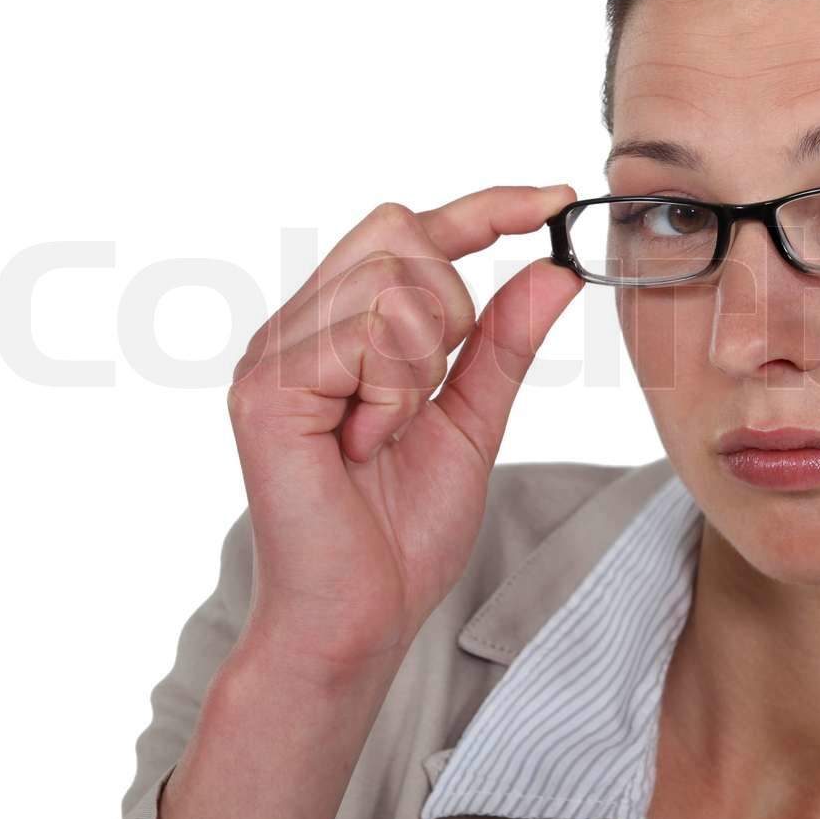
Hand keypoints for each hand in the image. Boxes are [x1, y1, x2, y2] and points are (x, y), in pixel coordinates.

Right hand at [223, 184, 581, 679]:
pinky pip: (362, 334)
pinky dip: (393, 390)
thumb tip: (553, 267)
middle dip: (450, 309)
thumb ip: (504, 344)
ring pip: (389, 280)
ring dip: (421, 362)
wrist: (357, 620)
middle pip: (400, 233)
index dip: (485, 207)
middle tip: (427, 394)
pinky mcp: (266, 389)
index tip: (552, 199)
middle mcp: (295, 327)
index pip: (409, 230)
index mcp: (336, 329)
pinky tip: (368, 442)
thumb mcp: (472, 421)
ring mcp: (272, 354)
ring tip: (388, 430)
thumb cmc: (400, 533)